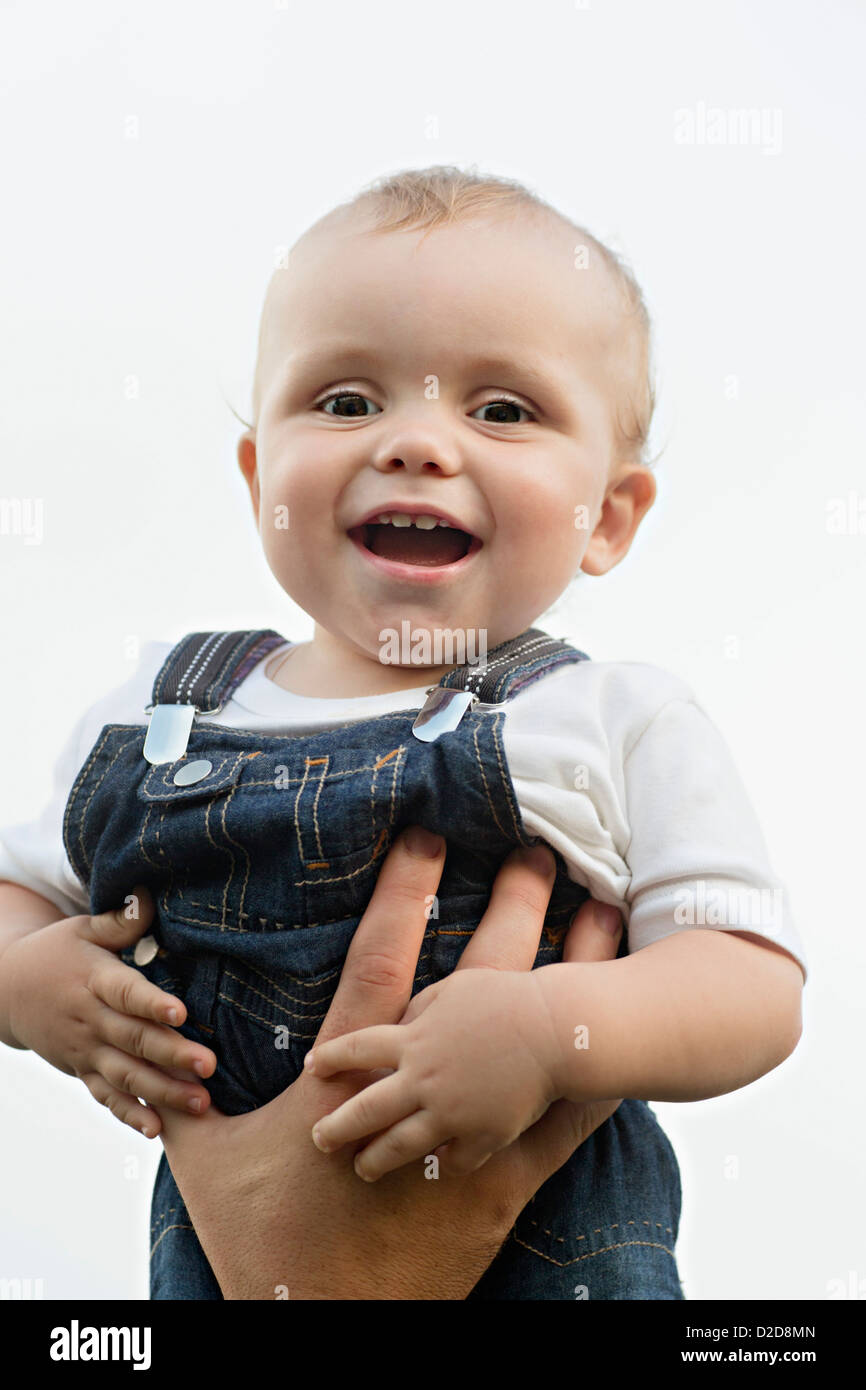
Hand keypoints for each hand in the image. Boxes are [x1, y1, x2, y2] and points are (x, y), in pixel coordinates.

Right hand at [2, 888, 215, 1135]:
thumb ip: (121, 921)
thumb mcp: (84, 929)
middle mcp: (90, 1019)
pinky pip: (106, 1096)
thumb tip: (151, 897)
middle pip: (133, 1039)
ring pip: (126, 1075)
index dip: (152, 1003)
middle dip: (172, 1054)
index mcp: (94, 980)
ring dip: (163, 1091)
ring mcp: (85, 1050)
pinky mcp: (82, 1070)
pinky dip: (130, 1113)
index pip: (125, 993)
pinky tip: (157, 1130)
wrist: (7, 990)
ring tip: (200, 1102)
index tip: (181, 1013)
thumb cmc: (57, 953)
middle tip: (209, 1065)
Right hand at [155, 831, 624, 1299]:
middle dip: (513, 908)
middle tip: (541, 852)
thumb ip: (187, 1111)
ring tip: (605, 921)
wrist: (323, 1324)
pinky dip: (596, 1080)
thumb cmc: (265, 1246)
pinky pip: (565, 1124)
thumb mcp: (209, 1167)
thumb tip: (161, 1074)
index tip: (424, 839)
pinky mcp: (502, 1182)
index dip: (402, 896)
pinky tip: (634, 1048)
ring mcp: (469, 1134)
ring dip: (572, 977)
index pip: (379, 961)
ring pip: (534, 1038)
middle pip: (478, 978)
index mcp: (347, 1073)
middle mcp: (419, 1088)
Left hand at [306, 966, 563, 1179]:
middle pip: (366, 1110)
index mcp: (414, 1040)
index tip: (313, 1067)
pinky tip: (431, 1168)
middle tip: (318, 1140)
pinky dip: (439, 1164)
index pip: (358, 1048)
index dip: (332, 1058)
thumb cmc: (507, 1000)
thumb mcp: (454, 989)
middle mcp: (424, 1081)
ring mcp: (450, 1114)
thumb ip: (420, 1009)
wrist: (555, 1032)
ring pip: (400, 1146)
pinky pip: (451, 1161)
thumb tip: (399, 1025)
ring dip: (375, 1159)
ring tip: (362, 1169)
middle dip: (336, 1127)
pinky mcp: (481, 1138)